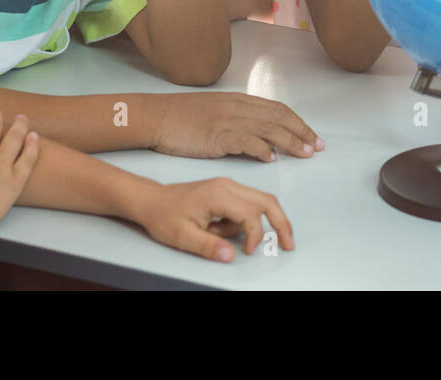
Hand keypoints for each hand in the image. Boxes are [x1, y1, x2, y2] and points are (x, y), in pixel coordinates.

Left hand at [134, 177, 293, 261]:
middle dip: (281, 222)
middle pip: (267, 200)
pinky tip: (221, 229)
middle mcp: (228, 185)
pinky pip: (247, 203)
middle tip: (289, 243)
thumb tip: (231, 256)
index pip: (251, 214)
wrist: (151, 200)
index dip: (255, 235)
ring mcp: (229, 185)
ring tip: (224, 236)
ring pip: (260, 200)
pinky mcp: (227, 189)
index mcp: (218, 194)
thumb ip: (208, 246)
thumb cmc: (164, 216)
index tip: (247, 251)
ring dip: (255, 223)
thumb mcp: (182, 236)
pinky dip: (244, 219)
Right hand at [151, 91, 323, 160]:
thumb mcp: (215, 111)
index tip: (312, 135)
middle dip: (302, 132)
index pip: (277, 109)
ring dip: (290, 141)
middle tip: (317, 146)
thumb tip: (257, 135)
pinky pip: (246, 140)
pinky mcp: (216, 134)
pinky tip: (270, 158)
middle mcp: (237, 107)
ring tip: (304, 153)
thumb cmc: (181, 117)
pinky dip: (261, 149)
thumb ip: (236, 119)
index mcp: (238, 100)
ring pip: (268, 128)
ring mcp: (227, 119)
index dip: (298, 122)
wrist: (155, 116)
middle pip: (279, 117)